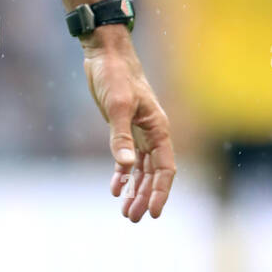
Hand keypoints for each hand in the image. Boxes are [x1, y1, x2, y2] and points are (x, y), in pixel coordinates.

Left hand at [81, 30, 175, 220]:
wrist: (105, 53)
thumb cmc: (115, 74)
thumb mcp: (117, 105)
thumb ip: (121, 136)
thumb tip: (127, 166)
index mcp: (159, 128)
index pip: (166, 169)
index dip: (161, 192)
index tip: (154, 213)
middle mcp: (153, 133)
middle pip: (153, 173)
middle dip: (145, 196)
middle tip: (133, 218)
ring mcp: (139, 131)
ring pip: (141, 169)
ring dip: (135, 189)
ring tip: (126, 211)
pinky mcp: (123, 128)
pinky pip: (127, 157)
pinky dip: (122, 174)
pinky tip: (115, 188)